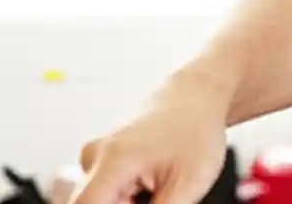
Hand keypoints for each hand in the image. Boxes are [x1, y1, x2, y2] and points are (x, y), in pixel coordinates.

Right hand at [72, 75, 230, 203]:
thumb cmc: (196, 130)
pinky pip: (106, 191)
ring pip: (102, 200)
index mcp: (112, 160)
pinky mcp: (101, 159)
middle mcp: (94, 157)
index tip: (137, 203)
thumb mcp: (188, 185)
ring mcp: (95, 156)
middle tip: (158, 195)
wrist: (196, 97)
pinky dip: (127, 196)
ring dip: (128, 203)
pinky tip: (151, 183)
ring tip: (159, 187)